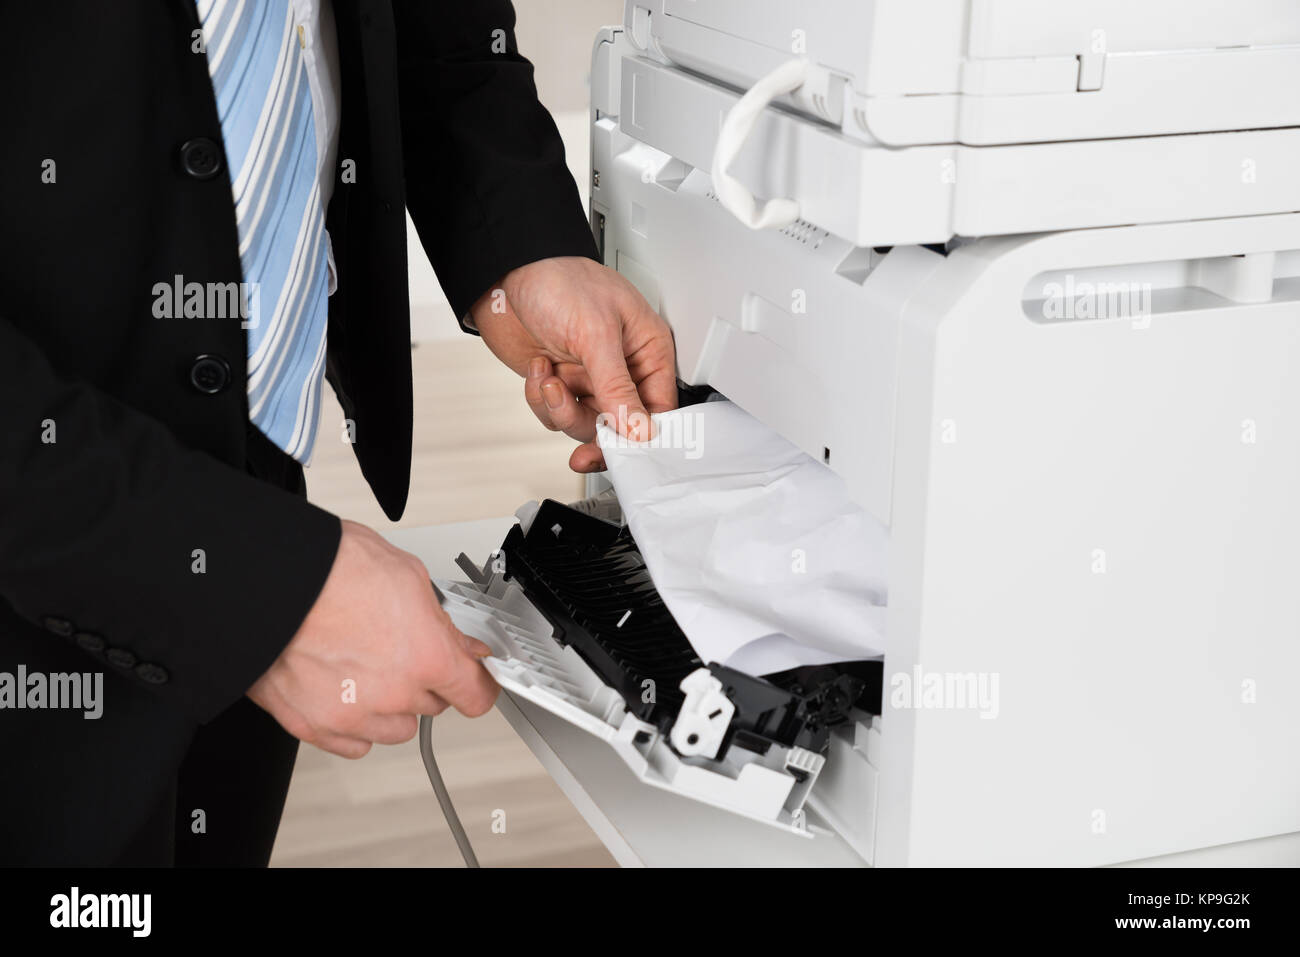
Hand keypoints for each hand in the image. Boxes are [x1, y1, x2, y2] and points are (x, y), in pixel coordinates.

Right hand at [247, 520, 497, 758]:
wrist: (263, 579)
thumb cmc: (327, 567)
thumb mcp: (407, 575)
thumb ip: (440, 618)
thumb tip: (458, 639)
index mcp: (425, 655)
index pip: (475, 694)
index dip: (478, 684)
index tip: (475, 682)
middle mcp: (394, 693)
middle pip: (433, 705)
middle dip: (425, 679)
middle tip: (400, 648)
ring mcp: (353, 715)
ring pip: (396, 728)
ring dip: (392, 705)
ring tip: (366, 665)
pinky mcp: (313, 726)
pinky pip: (354, 744)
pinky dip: (355, 724)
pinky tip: (345, 691)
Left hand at [469, 256, 677, 471]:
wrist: (506, 272)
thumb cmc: (559, 279)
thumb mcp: (596, 332)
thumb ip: (616, 385)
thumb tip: (638, 427)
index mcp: (647, 349)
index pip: (659, 407)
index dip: (644, 434)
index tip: (628, 453)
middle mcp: (621, 368)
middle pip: (621, 425)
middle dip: (595, 429)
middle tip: (584, 444)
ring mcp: (589, 377)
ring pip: (584, 424)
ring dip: (562, 409)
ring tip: (550, 381)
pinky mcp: (559, 383)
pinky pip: (555, 414)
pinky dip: (541, 399)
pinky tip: (538, 369)